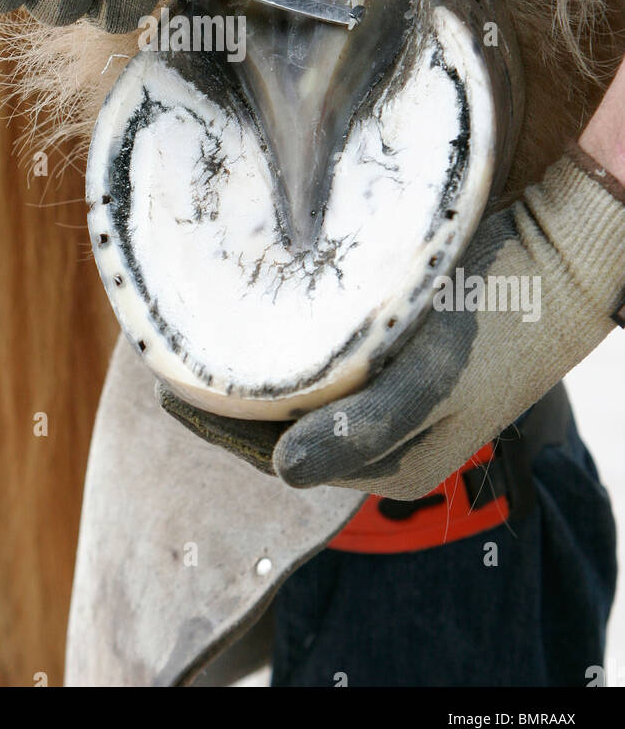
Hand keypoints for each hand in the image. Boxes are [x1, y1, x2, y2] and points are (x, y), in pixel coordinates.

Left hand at [159, 144, 624, 497]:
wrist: (562, 258)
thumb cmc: (501, 318)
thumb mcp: (433, 374)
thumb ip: (362, 425)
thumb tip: (283, 470)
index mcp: (392, 463)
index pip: (277, 459)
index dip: (217, 428)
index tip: (165, 391)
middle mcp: (388, 439)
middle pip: (282, 430)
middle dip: (225, 402)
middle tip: (169, 359)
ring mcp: (395, 398)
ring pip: (300, 397)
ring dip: (252, 374)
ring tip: (200, 341)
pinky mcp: (399, 356)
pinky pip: (326, 364)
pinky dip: (286, 349)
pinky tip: (259, 318)